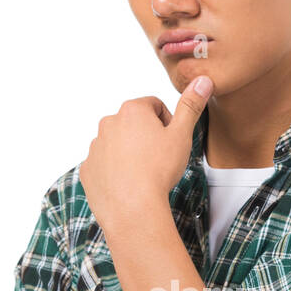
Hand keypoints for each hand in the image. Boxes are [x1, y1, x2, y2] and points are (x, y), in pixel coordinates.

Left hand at [78, 76, 213, 231]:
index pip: (154, 106)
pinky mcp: (88, 169)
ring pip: (118, 144)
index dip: (167, 123)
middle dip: (147, 137)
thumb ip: (191, 105)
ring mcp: (95, 147)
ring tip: (144, 174)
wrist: (133, 209)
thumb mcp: (182, 135)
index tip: (171, 141)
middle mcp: (108, 123)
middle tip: (160, 159)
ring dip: (130, 153)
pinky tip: (129, 185)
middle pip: (134, 124)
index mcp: (131, 110)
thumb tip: (202, 81)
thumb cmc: (158, 171)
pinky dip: (115, 171)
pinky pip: (104, 165)